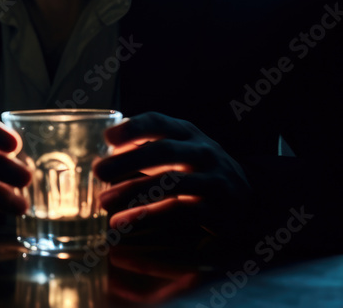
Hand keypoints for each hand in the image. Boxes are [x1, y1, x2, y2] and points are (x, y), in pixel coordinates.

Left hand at [93, 112, 250, 236]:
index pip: (158, 122)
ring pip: (172, 182)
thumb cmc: (195, 169)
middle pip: (165, 151)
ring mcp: (213, 180)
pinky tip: (123, 222)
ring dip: (134, 191)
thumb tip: (99, 154)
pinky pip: (180, 211)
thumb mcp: (175, 150)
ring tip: (104, 202)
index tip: (108, 138)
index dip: (133, 128)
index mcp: (186, 133)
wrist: (246, 197)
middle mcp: (203, 151)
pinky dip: (148, 216)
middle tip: (98, 171)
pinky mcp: (218, 209)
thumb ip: (142, 147)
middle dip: (128, 161)